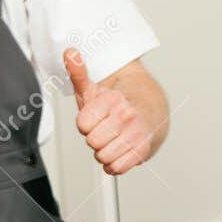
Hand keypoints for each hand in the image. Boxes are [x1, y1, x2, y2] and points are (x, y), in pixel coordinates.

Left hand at [64, 48, 151, 175]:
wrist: (152, 112)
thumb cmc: (117, 104)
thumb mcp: (95, 88)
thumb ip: (79, 73)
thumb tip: (69, 52)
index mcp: (113, 100)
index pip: (82, 124)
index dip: (85, 124)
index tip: (95, 118)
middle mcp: (127, 115)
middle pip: (92, 141)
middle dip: (94, 138)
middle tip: (105, 129)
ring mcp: (137, 133)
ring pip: (103, 156)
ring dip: (104, 152)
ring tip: (113, 139)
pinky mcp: (143, 151)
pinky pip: (116, 168)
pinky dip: (114, 164)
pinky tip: (119, 151)